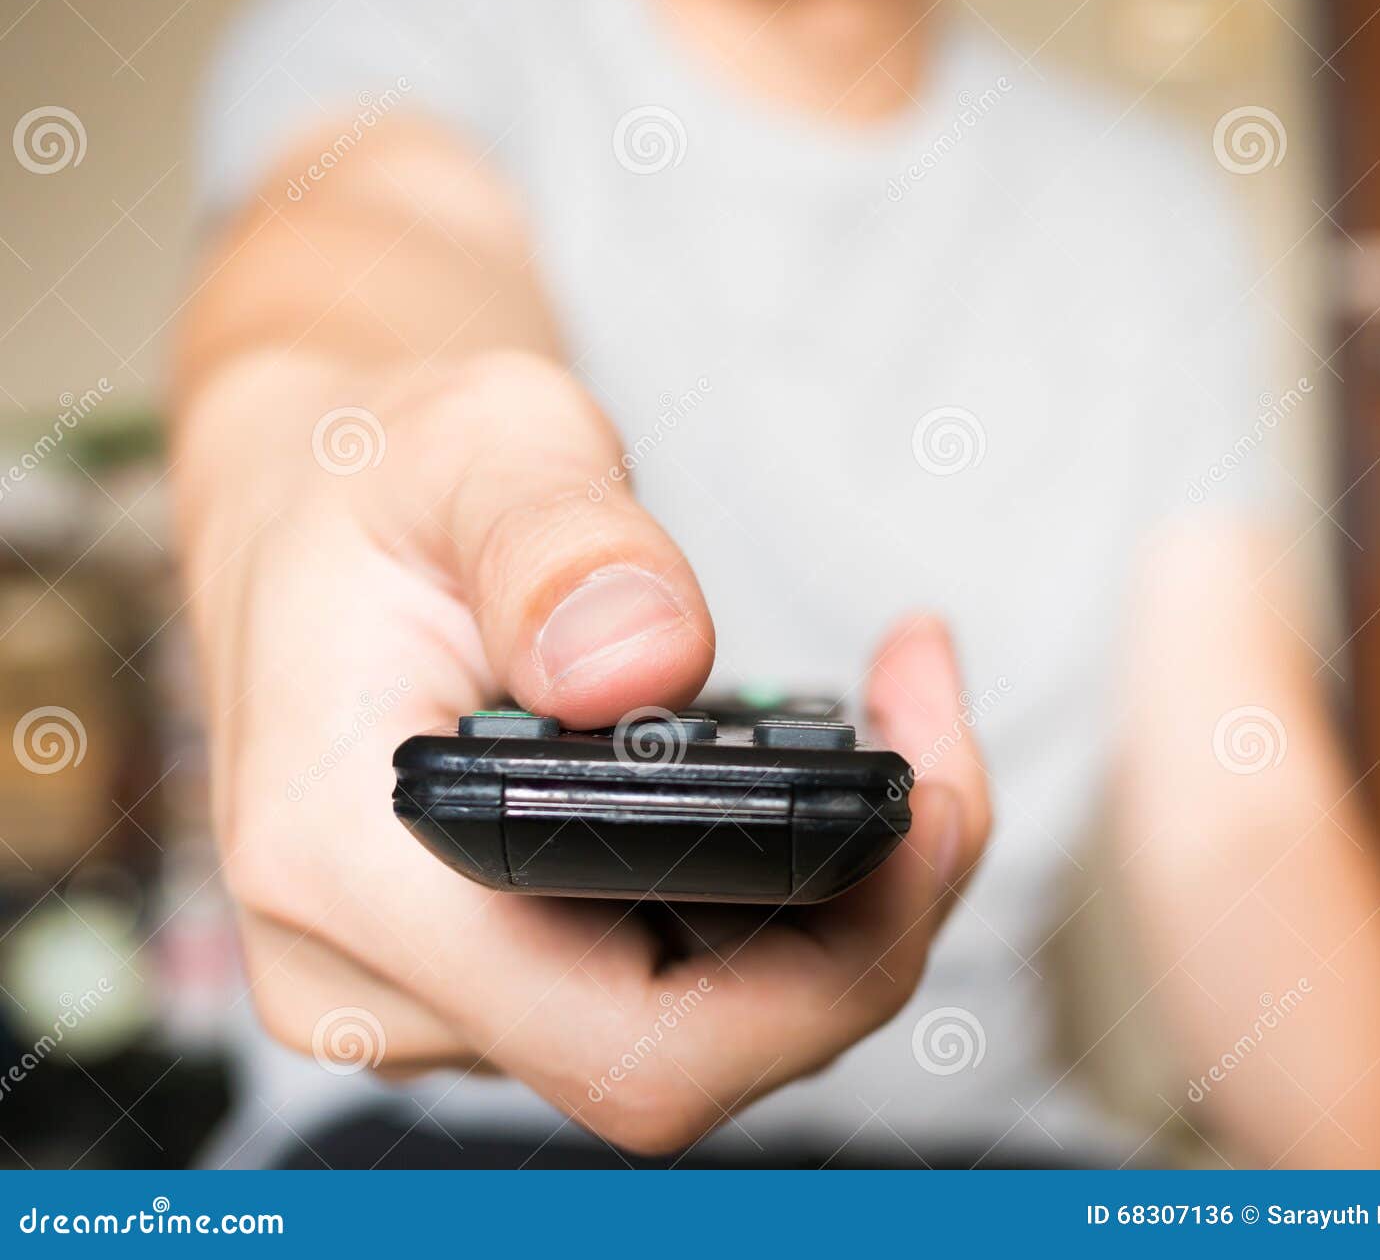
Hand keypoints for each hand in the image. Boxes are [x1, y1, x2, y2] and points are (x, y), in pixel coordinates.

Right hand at [176, 348, 990, 1153]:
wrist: (316, 508)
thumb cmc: (379, 476)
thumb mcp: (469, 446)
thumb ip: (553, 543)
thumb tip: (647, 666)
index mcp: (345, 872)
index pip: (633, 1042)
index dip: (824, 960)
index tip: (922, 797)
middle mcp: (385, 979)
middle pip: (699, 1056)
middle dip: (867, 921)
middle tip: (940, 746)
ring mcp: (443, 992)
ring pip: (706, 1030)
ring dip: (840, 907)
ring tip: (901, 734)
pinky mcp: (496, 968)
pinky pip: (679, 983)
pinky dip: (783, 900)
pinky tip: (825, 781)